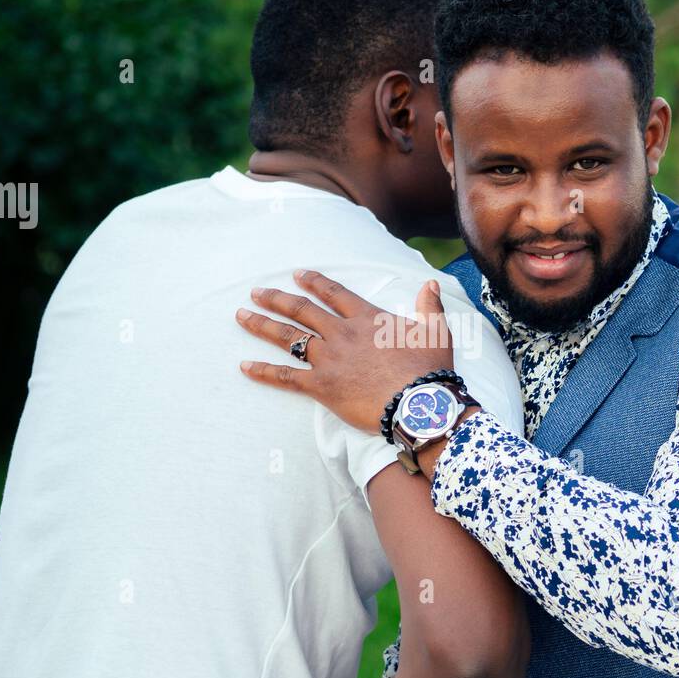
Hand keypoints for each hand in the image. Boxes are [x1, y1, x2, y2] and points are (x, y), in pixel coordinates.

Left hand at [236, 269, 453, 435]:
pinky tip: (244, 366)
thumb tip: (430, 284)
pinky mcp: (321, 386)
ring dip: (263, 325)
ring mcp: (328, 359)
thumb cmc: (429, 369)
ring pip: (288, 337)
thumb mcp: (436, 331)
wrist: (418, 403)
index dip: (314, 282)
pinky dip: (263, 372)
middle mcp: (342, 334)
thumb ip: (429, 306)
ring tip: (242, 316)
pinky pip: (285, 377)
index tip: (298, 274)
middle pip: (302, 310)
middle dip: (277, 299)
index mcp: (366, 318)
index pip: (334, 294)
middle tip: (256, 292)